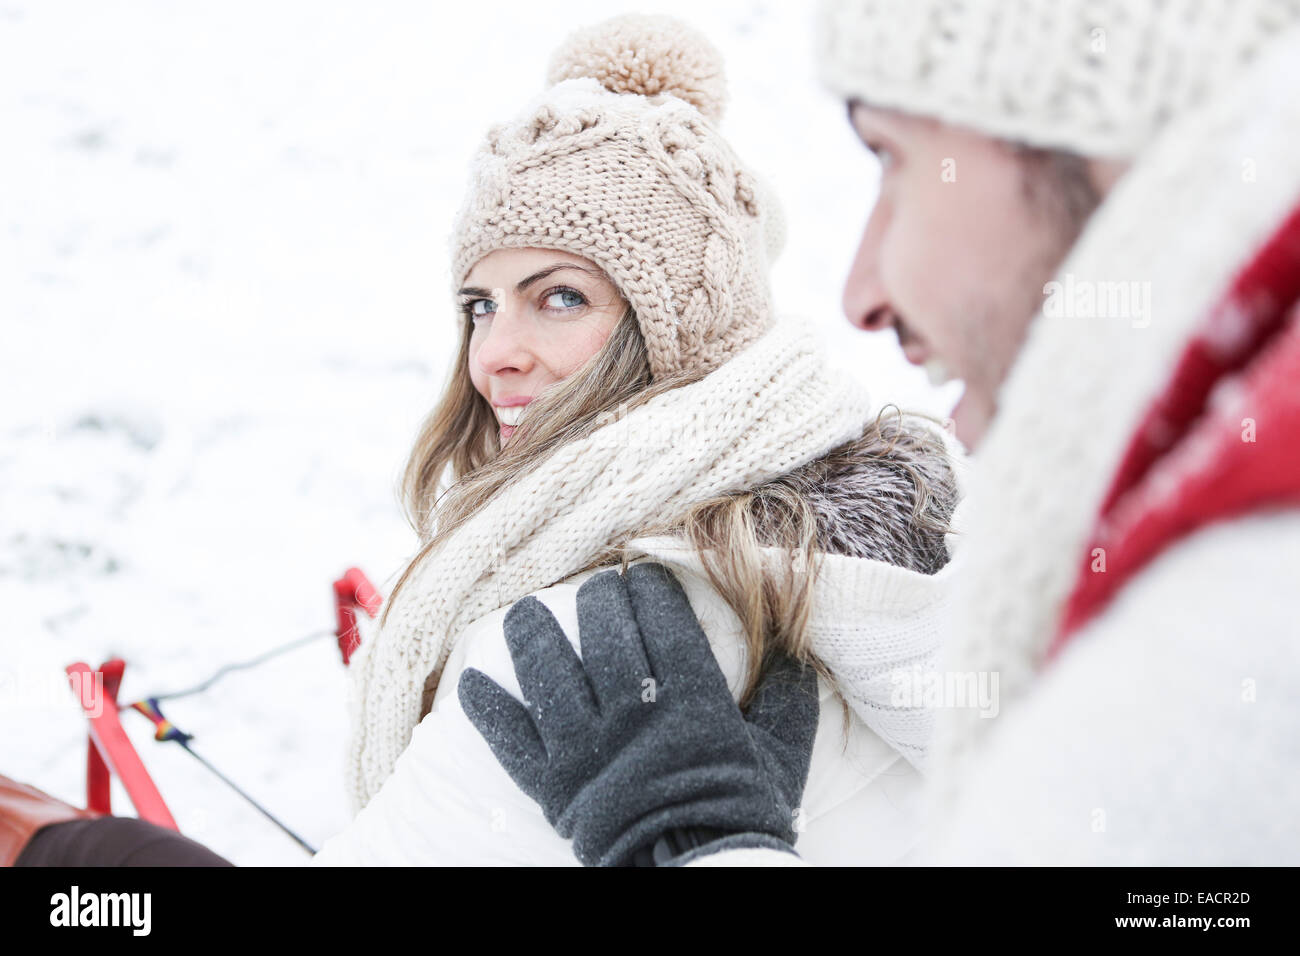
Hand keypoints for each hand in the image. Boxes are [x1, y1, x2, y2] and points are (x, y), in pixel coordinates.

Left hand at [458, 562, 818, 865]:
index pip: (663, 619)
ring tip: (524, 613)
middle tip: (597, 590)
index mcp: (692, 701)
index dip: (650, 588)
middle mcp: (633, 715)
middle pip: (604, 634)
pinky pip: (511, 740)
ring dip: (532, 637)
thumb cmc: (742, 812)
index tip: (645, 578)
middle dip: (598, 600)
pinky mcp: (552, 785)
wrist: (702, 876)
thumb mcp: (783, 753)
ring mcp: (586, 749)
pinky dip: (489, 710)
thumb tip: (795, 648)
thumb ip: (788, 695)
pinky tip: (471, 682)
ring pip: (550, 673)